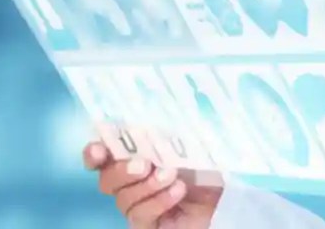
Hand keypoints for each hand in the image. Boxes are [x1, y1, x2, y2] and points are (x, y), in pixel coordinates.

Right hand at [84, 141, 222, 228]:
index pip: (102, 157)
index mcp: (135, 158)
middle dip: (121, 170)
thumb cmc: (209, 168)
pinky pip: (141, 216)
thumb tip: (162, 108)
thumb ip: (171, 131)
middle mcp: (131, 184)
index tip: (100, 148)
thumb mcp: (192, 144)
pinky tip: (177, 190)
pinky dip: (158, 200)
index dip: (94, 153)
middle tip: (143, 163)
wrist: (230, 200)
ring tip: (171, 175)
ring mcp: (139, 207)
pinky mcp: (149, 227)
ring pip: (123, 199)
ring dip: (146, 185)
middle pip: (107, 180)